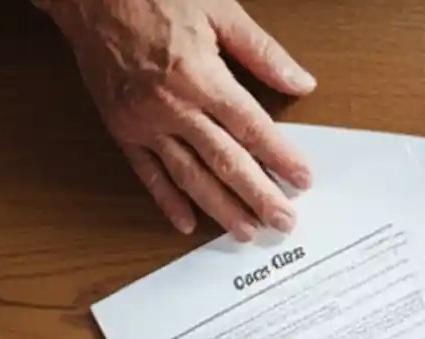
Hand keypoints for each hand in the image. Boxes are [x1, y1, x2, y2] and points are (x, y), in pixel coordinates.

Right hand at [40, 0, 315, 240]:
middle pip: (225, 162)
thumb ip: (261, 51)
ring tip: (247, 231)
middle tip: (284, 221)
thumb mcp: (218, 8)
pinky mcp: (121, 129)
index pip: (252, 128)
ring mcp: (144, 123)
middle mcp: (172, 107)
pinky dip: (168, 201)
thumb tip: (301, 82)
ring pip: (189, 176)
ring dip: (220, 208)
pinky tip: (187, 223)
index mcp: (201, 77)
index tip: (303, 179)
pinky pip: (147, 173)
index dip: (281, 157)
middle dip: (258, 196)